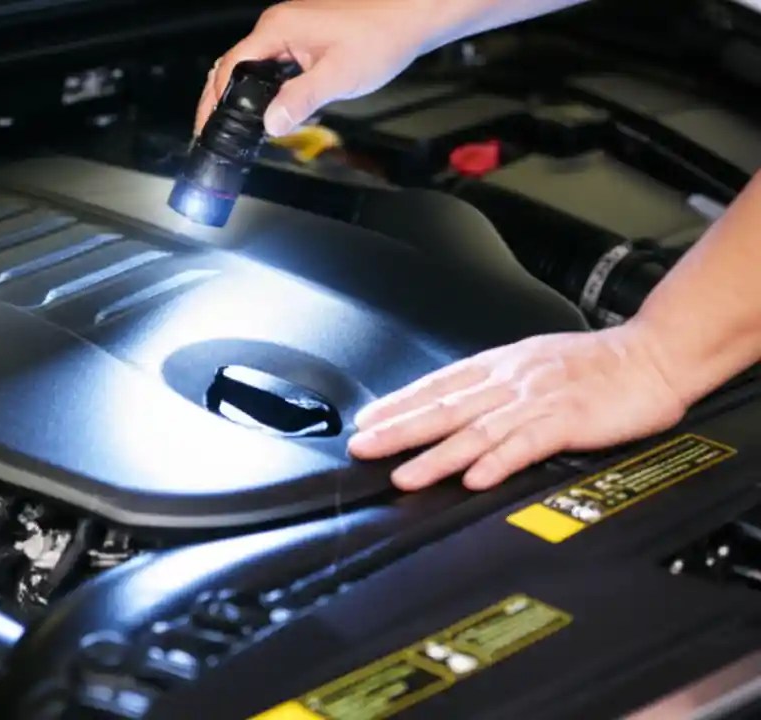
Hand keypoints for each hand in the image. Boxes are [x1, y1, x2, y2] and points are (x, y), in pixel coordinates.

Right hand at [194, 0, 436, 137]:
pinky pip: (271, 66)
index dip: (215, 102)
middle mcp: (276, 26)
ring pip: (251, 68)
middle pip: (232, 67)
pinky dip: (263, 90)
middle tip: (209, 134)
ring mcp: (288, 31)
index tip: (207, 129)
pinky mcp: (301, 39)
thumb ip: (301, 100)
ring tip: (233, 129)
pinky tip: (271, 111)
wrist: (409, 18)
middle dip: (218, 102)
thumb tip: (271, 123)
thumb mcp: (338, 76)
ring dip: (241, 97)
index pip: (230, 68)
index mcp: (277, 30)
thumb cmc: (380, 37)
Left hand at [347, 324, 688, 491]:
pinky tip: (475, 478)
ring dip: (437, 455)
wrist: (654, 355)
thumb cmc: (596, 364)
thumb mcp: (532, 363)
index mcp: (500, 366)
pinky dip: (499, 461)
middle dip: (399, 430)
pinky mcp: (568, 419)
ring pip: (476, 431)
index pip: (437, 385)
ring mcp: (538, 400)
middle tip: (362, 447)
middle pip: (445, 408)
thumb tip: (452, 405)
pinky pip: (527, 443)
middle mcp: (511, 381)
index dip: (398, 404)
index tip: (365, 422)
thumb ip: (493, 386)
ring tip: (405, 475)